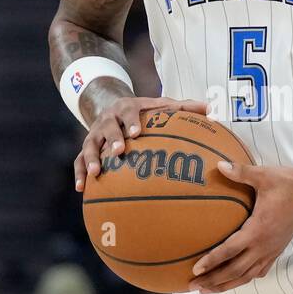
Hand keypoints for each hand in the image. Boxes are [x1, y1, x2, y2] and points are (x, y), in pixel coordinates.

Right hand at [74, 95, 207, 189]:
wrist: (111, 107)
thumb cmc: (144, 112)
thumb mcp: (161, 105)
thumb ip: (185, 108)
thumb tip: (213, 110)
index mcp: (126, 108)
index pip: (128, 112)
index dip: (131, 122)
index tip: (137, 133)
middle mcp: (108, 119)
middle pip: (107, 127)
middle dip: (112, 138)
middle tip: (118, 151)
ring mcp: (95, 134)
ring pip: (89, 145)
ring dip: (90, 158)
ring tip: (94, 174)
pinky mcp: (86, 147)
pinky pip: (79, 160)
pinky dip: (79, 173)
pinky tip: (82, 189)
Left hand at [191, 161, 292, 292]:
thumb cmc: (287, 183)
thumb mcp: (263, 175)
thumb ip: (240, 172)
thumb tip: (219, 165)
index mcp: (258, 230)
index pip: (230, 251)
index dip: (211, 261)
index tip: (195, 270)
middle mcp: (264, 245)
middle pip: (235, 271)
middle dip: (213, 280)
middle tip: (193, 286)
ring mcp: (272, 250)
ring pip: (246, 275)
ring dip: (226, 284)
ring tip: (207, 290)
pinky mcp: (277, 250)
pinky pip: (259, 270)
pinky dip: (245, 278)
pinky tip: (235, 280)